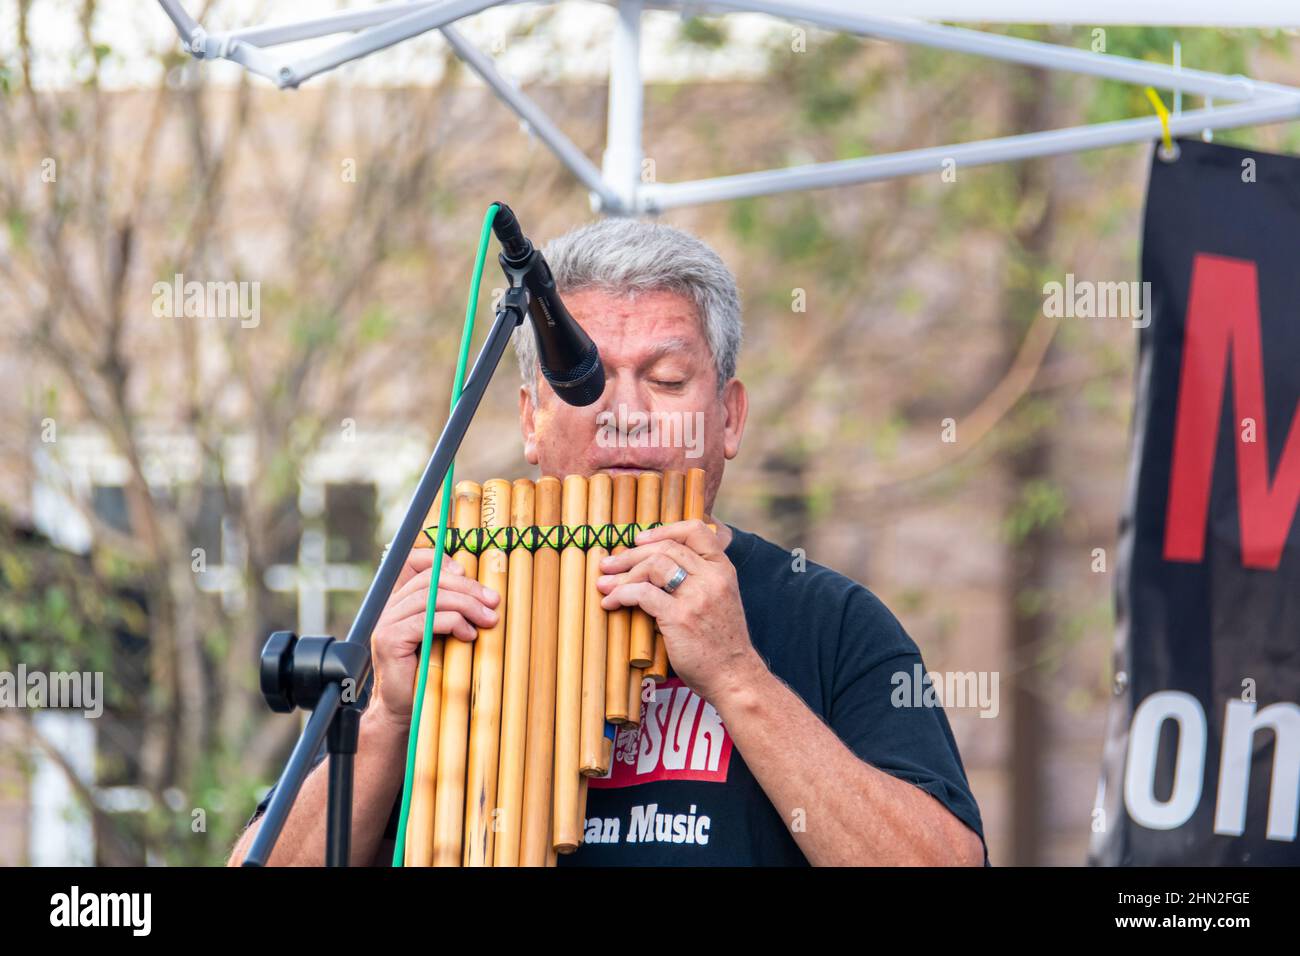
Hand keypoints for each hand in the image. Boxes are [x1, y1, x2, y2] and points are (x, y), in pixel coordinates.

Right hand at [370, 548, 499, 724]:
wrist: (403, 710)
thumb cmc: (428, 674)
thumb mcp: (444, 636)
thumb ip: (453, 612)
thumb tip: (485, 594)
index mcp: (401, 602)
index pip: (418, 565)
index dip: (444, 563)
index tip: (470, 574)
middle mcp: (390, 608)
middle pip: (432, 581)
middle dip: (468, 588)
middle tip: (494, 602)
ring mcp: (387, 623)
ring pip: (431, 598)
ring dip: (466, 605)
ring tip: (489, 620)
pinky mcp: (389, 640)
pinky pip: (426, 621)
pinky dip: (452, 623)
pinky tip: (468, 635)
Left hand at [596, 519, 759, 703]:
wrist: (734, 677)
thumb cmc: (721, 644)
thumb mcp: (719, 601)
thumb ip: (698, 581)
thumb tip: (654, 569)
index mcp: (723, 570)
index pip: (695, 531)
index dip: (663, 530)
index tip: (639, 539)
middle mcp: (712, 577)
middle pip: (665, 548)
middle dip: (631, 553)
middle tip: (609, 564)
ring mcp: (697, 596)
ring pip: (653, 565)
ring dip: (622, 574)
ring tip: (604, 584)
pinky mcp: (680, 617)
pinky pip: (643, 594)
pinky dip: (621, 595)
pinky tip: (610, 603)